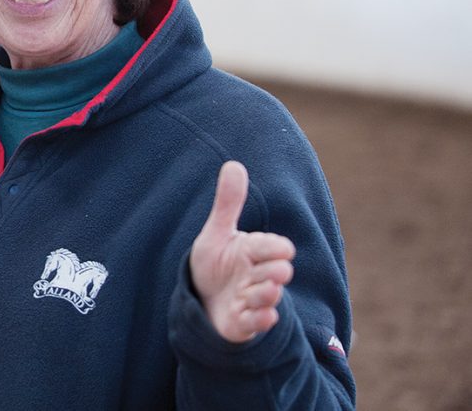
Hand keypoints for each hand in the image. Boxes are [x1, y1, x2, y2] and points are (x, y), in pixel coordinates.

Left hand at [189, 161, 295, 342]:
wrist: (203, 300)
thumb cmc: (215, 264)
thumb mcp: (217, 233)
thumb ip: (228, 203)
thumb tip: (234, 164)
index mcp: (253, 251)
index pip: (272, 246)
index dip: (276, 248)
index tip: (282, 249)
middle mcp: (257, 275)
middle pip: (276, 272)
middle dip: (275, 272)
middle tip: (273, 273)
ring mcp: (252, 299)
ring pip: (268, 296)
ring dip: (266, 294)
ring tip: (260, 291)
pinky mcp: (244, 322)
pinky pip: (257, 322)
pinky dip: (261, 319)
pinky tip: (262, 315)